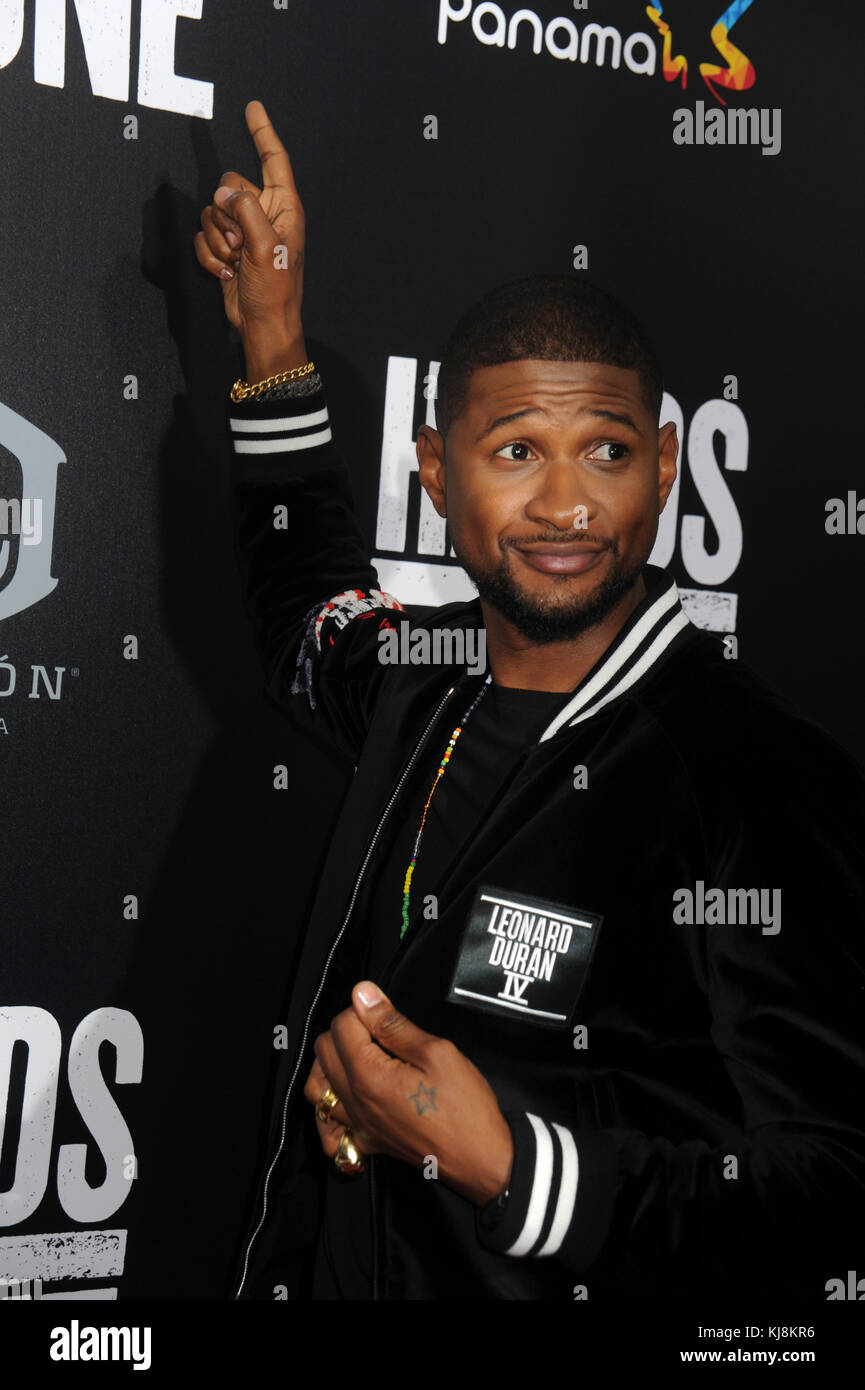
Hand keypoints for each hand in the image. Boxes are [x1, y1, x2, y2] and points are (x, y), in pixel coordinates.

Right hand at [194, 99, 305, 357]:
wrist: (262, 326)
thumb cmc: (275, 291)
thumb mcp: (265, 246)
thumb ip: (245, 210)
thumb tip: (224, 192)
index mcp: (284, 208)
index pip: (274, 160)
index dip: (262, 133)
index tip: (253, 106)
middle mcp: (264, 215)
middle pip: (229, 186)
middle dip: (227, 215)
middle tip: (242, 245)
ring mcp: (244, 232)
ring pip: (212, 212)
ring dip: (218, 240)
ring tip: (236, 263)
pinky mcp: (226, 248)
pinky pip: (204, 235)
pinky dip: (209, 255)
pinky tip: (226, 273)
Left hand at [304, 982, 513, 1205]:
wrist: (481, 1159)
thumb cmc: (466, 1107)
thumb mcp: (437, 1052)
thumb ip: (393, 1023)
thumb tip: (363, 995)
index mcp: (369, 1076)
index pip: (341, 1026)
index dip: (363, 1010)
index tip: (384, 1012)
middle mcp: (355, 1103)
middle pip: (324, 1051)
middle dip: (346, 1031)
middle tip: (378, 1030)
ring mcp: (358, 1126)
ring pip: (317, 1088)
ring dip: (331, 1065)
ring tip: (359, 1055)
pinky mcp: (367, 1142)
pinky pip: (329, 1127)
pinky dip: (331, 1108)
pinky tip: (350, 1095)